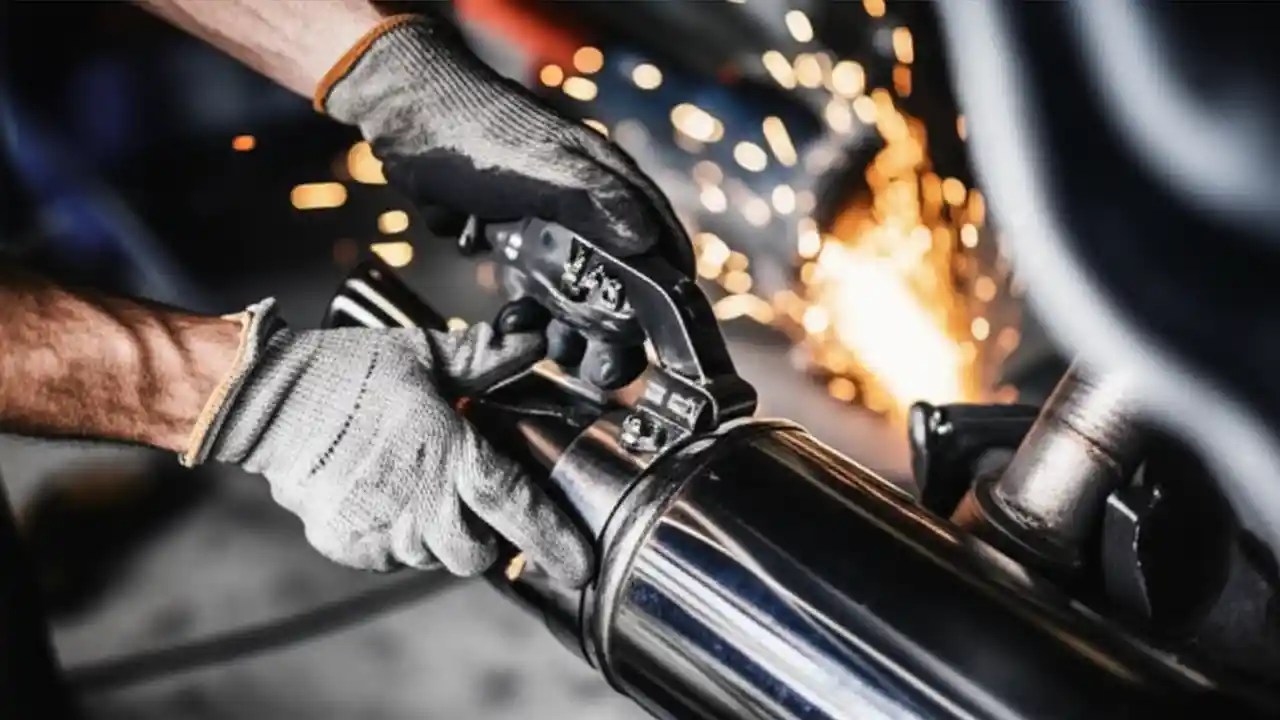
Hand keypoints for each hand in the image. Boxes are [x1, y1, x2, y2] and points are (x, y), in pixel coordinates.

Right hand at [188, 300, 591, 585]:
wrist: (265, 400)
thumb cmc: (346, 373)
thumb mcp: (423, 354)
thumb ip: (483, 358)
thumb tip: (532, 345)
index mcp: (449, 452)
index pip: (517, 506)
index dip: (555, 540)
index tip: (579, 565)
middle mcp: (420, 499)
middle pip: (476, 555)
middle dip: (484, 539)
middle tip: (469, 504)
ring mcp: (381, 528)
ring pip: (432, 559)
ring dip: (436, 536)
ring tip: (417, 490)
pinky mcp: (347, 544)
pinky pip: (389, 558)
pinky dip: (396, 538)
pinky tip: (384, 500)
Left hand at [317, 14, 692, 387]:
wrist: (406, 117)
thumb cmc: (477, 135)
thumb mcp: (543, 170)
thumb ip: (596, 204)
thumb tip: (647, 244)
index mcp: (612, 186)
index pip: (663, 248)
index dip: (668, 300)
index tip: (661, 346)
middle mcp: (592, 210)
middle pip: (623, 285)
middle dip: (615, 332)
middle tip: (599, 371)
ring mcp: (553, 227)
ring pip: (579, 294)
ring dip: (572, 331)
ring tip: (557, 355)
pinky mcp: (516, 240)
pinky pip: (534, 290)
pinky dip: (530, 314)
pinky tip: (513, 325)